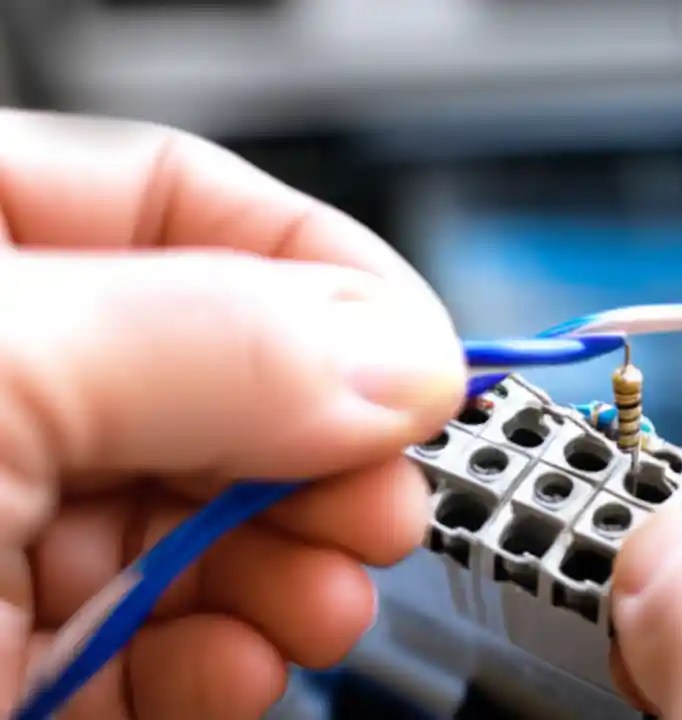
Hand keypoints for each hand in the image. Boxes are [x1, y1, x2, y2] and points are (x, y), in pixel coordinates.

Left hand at [0, 110, 463, 716]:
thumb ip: (214, 342)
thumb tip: (401, 359)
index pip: (176, 200)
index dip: (316, 265)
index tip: (422, 356)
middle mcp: (1, 381)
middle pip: (221, 374)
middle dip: (322, 447)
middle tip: (383, 495)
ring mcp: (2, 518)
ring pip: (213, 513)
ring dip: (300, 565)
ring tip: (326, 596)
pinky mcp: (17, 650)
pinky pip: (165, 637)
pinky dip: (229, 661)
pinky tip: (241, 664)